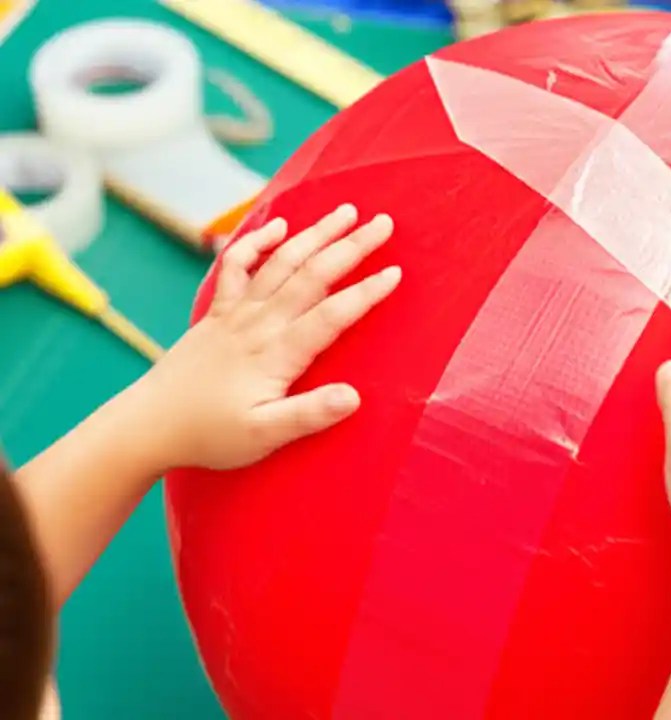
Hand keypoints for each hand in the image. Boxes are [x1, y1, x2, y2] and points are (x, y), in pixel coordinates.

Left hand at [135, 203, 400, 470]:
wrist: (148, 425)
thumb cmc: (210, 435)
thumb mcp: (264, 436)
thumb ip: (309, 414)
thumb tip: (354, 397)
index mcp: (276, 353)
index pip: (332, 315)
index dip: (366, 292)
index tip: (396, 271)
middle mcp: (258, 324)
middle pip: (312, 274)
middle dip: (351, 246)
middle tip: (384, 223)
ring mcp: (236, 313)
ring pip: (281, 261)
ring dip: (316, 233)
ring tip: (346, 211)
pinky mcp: (218, 313)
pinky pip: (237, 266)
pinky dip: (257, 241)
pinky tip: (278, 225)